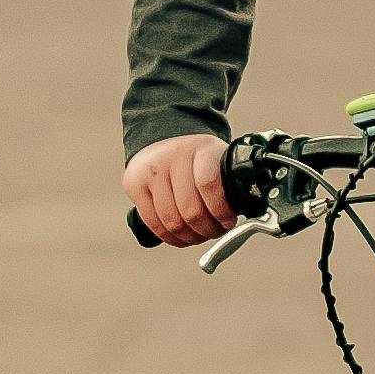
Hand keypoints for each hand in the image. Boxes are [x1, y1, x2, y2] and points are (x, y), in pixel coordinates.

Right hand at [126, 131, 233, 245]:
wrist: (164, 136)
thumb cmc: (198, 157)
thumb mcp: (218, 159)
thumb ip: (228, 184)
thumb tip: (241, 217)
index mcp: (200, 148)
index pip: (208, 184)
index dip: (221, 211)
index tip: (228, 222)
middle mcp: (172, 157)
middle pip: (190, 210)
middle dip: (207, 230)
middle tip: (215, 232)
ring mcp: (150, 171)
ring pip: (172, 221)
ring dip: (189, 237)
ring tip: (199, 236)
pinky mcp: (133, 184)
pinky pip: (153, 223)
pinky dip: (170, 237)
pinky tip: (181, 236)